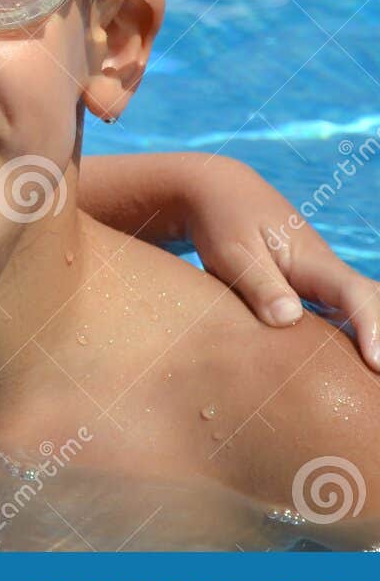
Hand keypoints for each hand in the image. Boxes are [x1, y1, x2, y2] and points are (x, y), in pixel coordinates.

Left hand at [188, 159, 379, 370]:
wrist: (216, 193)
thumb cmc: (220, 220)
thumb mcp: (231, 251)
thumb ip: (259, 284)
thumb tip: (289, 320)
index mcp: (312, 259)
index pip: (355, 294)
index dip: (370, 327)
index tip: (376, 362)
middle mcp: (324, 271)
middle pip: (370, 304)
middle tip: (377, 385)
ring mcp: (318, 282)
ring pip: (357, 312)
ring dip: (366, 340)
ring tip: (365, 387)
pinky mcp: (305, 291)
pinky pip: (336, 317)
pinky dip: (345, 339)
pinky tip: (341, 369)